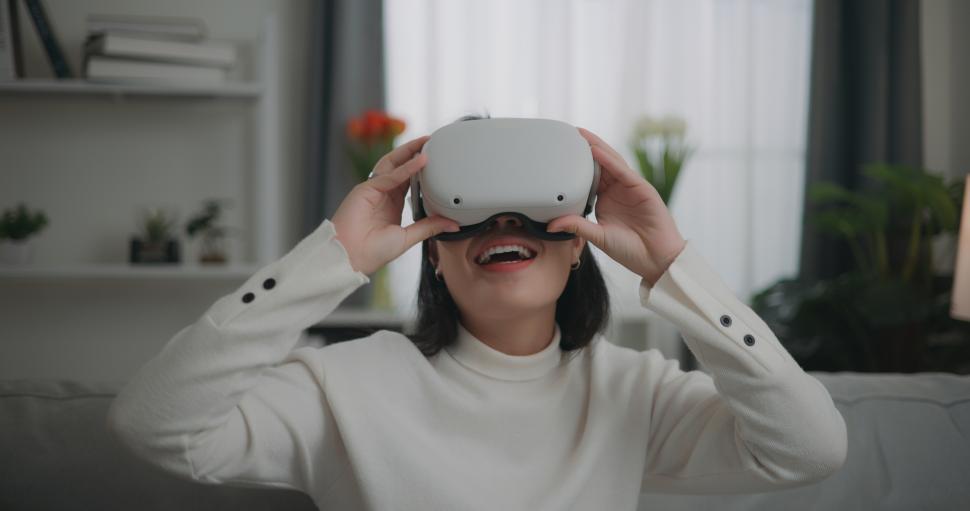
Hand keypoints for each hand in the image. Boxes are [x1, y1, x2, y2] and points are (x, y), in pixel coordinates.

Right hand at [331, 136, 459, 275]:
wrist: (350, 258)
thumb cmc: (373, 252)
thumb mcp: (408, 237)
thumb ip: (429, 227)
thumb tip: (453, 224)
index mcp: (392, 204)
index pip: (409, 180)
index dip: (421, 169)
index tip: (437, 160)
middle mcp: (383, 194)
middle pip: (400, 166)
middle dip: (415, 152)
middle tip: (432, 141)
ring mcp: (373, 190)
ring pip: (392, 164)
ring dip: (409, 152)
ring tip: (426, 142)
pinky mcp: (366, 190)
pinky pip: (389, 176)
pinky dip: (406, 168)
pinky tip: (420, 162)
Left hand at [546, 128, 686, 286]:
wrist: (656, 260)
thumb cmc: (630, 249)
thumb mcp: (597, 236)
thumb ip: (576, 226)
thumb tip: (551, 224)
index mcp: (605, 199)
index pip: (588, 176)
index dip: (576, 164)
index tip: (560, 153)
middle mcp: (617, 190)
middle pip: (599, 163)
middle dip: (585, 148)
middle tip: (569, 133)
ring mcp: (630, 188)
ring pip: (611, 162)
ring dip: (596, 147)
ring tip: (581, 135)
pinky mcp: (642, 189)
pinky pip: (622, 172)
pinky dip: (609, 161)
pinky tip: (596, 151)